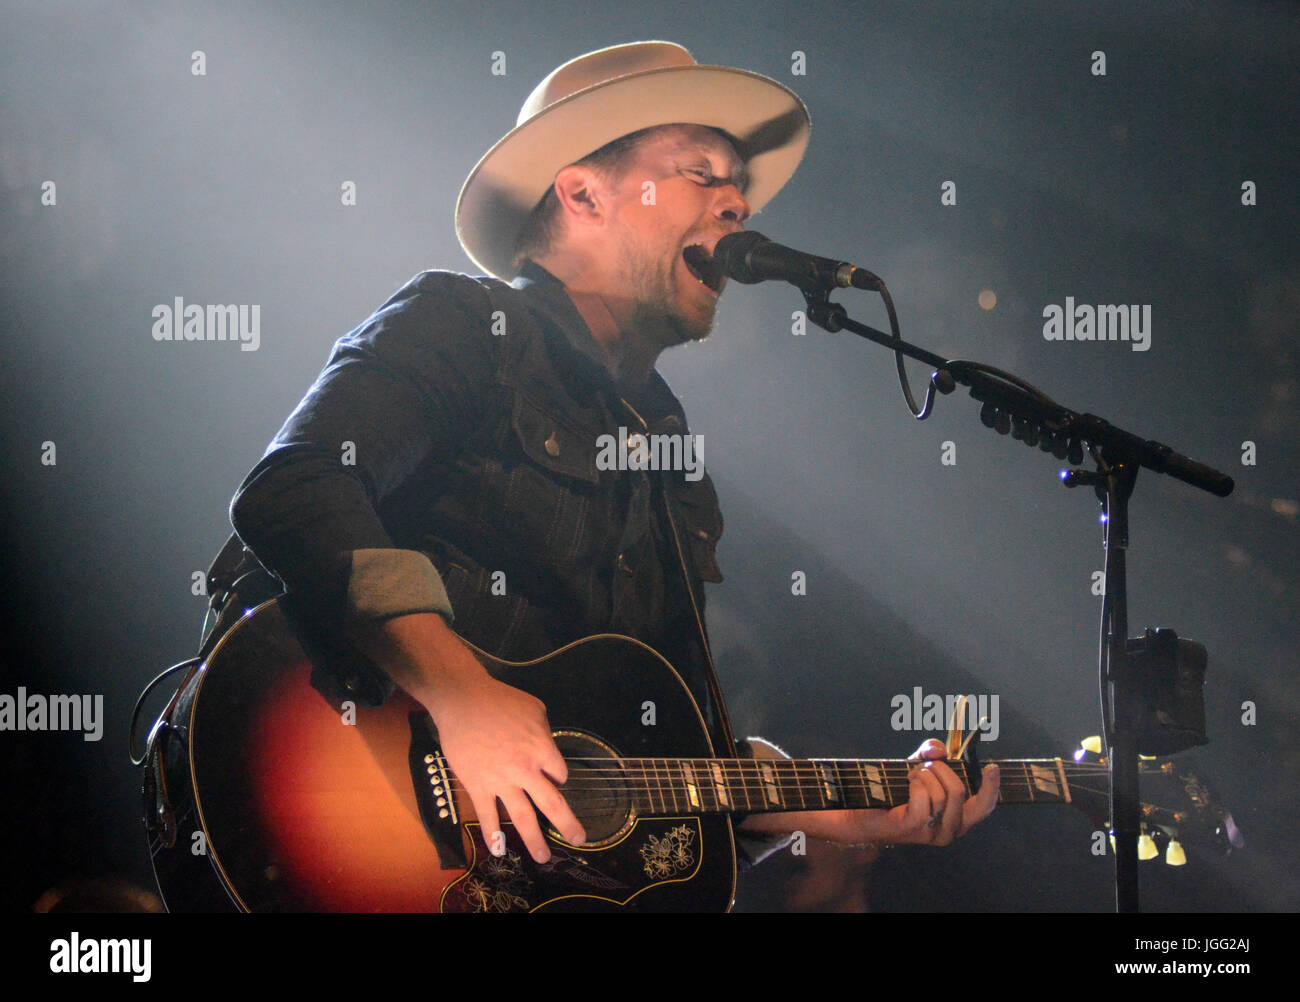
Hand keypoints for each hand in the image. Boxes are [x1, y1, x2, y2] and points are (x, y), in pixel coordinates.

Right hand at [351, 612, 585, 864]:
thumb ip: (544, 730)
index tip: (552, 779)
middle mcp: (526, 769)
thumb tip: (546, 743)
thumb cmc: (499, 700)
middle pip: (551, 803)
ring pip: (523, 817)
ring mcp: (501, 781)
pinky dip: (492, 835)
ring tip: (543, 858)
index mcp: (542, 748)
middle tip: (579, 839)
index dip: (558, 778)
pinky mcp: (478, 786)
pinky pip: (487, 815)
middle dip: (567, 824)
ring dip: (534, 840)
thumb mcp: (534, 708)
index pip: (560, 774)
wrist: (462, 701)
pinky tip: (498, 851)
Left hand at [858, 738, 998, 845]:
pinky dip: (914, 784)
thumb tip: (939, 749)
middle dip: (943, 770)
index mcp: (957, 817)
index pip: (984, 807)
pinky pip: (924, 797)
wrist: (862, 812)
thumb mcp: (918, 768)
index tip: (992, 767)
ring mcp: (933, 832)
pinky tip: (905, 785)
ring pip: (942, 793)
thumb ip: (931, 755)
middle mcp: (949, 829)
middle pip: (960, 793)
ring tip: (910, 777)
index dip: (991, 788)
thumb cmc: (895, 793)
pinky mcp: (915, 828)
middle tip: (925, 765)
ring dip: (923, 775)